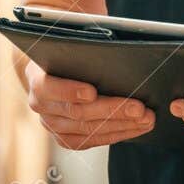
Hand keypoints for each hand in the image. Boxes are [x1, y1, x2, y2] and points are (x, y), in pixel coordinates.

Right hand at [23, 58, 154, 149]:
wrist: (54, 66)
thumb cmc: (68, 50)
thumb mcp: (69, 41)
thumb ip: (83, 47)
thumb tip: (116, 48)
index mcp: (36, 78)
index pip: (48, 87)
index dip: (70, 91)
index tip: (92, 92)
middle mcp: (40, 105)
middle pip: (77, 113)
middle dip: (111, 110)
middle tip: (139, 108)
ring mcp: (52, 124)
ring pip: (88, 131)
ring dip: (121, 126)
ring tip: (147, 118)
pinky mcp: (66, 137)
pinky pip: (93, 141)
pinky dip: (118, 134)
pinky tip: (137, 127)